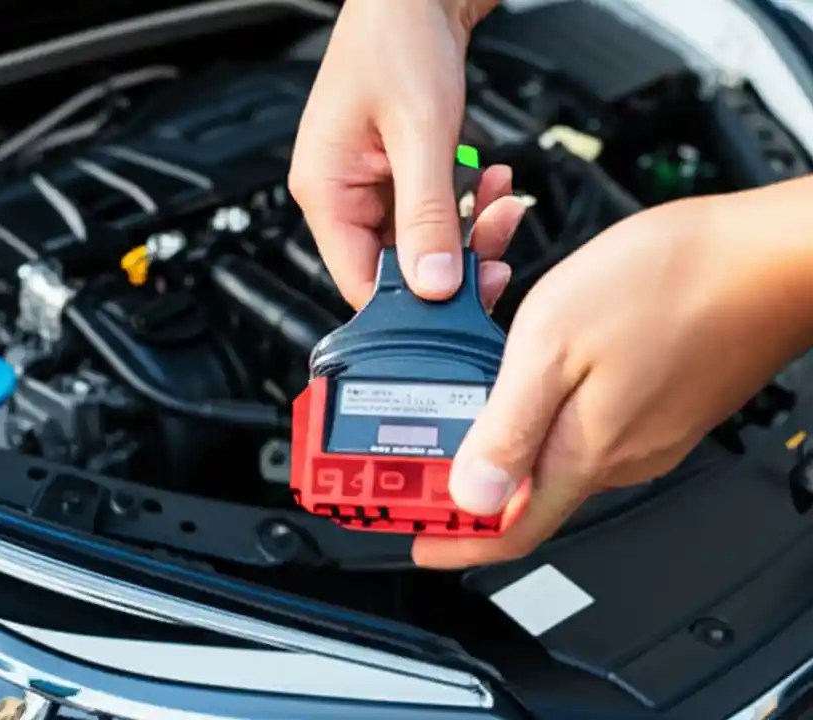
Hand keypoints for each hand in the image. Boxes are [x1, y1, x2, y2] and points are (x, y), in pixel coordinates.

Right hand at [289, 0, 510, 307]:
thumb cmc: (397, 37)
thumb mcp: (421, 132)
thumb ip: (427, 214)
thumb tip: (432, 284)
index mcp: (324, 189)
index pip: (358, 281)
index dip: (410, 303)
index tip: (462, 302)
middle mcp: (340, 193)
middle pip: (395, 267)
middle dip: (453, 262)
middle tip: (496, 252)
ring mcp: (370, 185)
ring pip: (423, 243)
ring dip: (469, 231)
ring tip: (501, 203)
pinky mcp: (398, 173)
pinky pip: (434, 213)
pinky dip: (468, 205)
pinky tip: (491, 184)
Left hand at [414, 177, 812, 568]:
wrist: (768, 256)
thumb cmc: (671, 283)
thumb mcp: (554, 343)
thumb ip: (509, 426)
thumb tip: (468, 497)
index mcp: (586, 452)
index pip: (511, 531)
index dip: (458, 543)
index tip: (419, 541)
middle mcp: (621, 457)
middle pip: (528, 491)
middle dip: (472, 474)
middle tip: (427, 452)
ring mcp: (648, 434)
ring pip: (557, 449)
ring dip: (508, 428)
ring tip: (473, 387)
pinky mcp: (664, 405)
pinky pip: (588, 422)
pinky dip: (546, 403)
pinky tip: (535, 364)